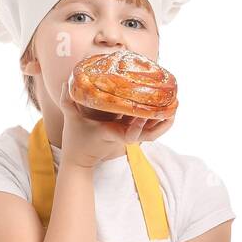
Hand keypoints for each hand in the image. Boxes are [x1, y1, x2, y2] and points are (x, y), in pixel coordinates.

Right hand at [57, 76, 174, 168]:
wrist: (80, 160)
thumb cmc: (76, 140)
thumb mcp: (71, 119)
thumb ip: (68, 100)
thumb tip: (67, 81)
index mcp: (110, 133)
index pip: (128, 135)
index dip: (137, 128)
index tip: (142, 117)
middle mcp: (122, 137)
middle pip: (148, 135)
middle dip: (162, 123)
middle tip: (173, 106)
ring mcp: (127, 138)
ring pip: (152, 133)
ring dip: (164, 121)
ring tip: (174, 104)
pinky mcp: (128, 135)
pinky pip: (147, 129)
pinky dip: (157, 120)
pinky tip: (164, 107)